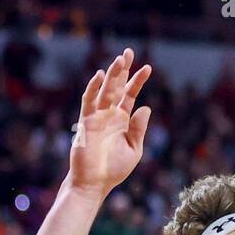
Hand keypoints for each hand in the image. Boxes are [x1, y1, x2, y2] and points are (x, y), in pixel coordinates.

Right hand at [68, 48, 151, 200]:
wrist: (95, 183)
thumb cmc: (114, 169)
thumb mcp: (134, 148)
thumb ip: (138, 128)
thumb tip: (146, 107)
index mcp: (122, 119)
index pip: (131, 95)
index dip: (138, 81)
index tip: (148, 68)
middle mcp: (110, 114)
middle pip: (117, 87)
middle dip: (123, 70)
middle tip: (128, 52)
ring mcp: (97, 116)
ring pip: (105, 90)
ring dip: (112, 75)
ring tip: (120, 59)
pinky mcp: (86, 122)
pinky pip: (89, 101)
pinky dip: (93, 88)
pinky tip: (100, 76)